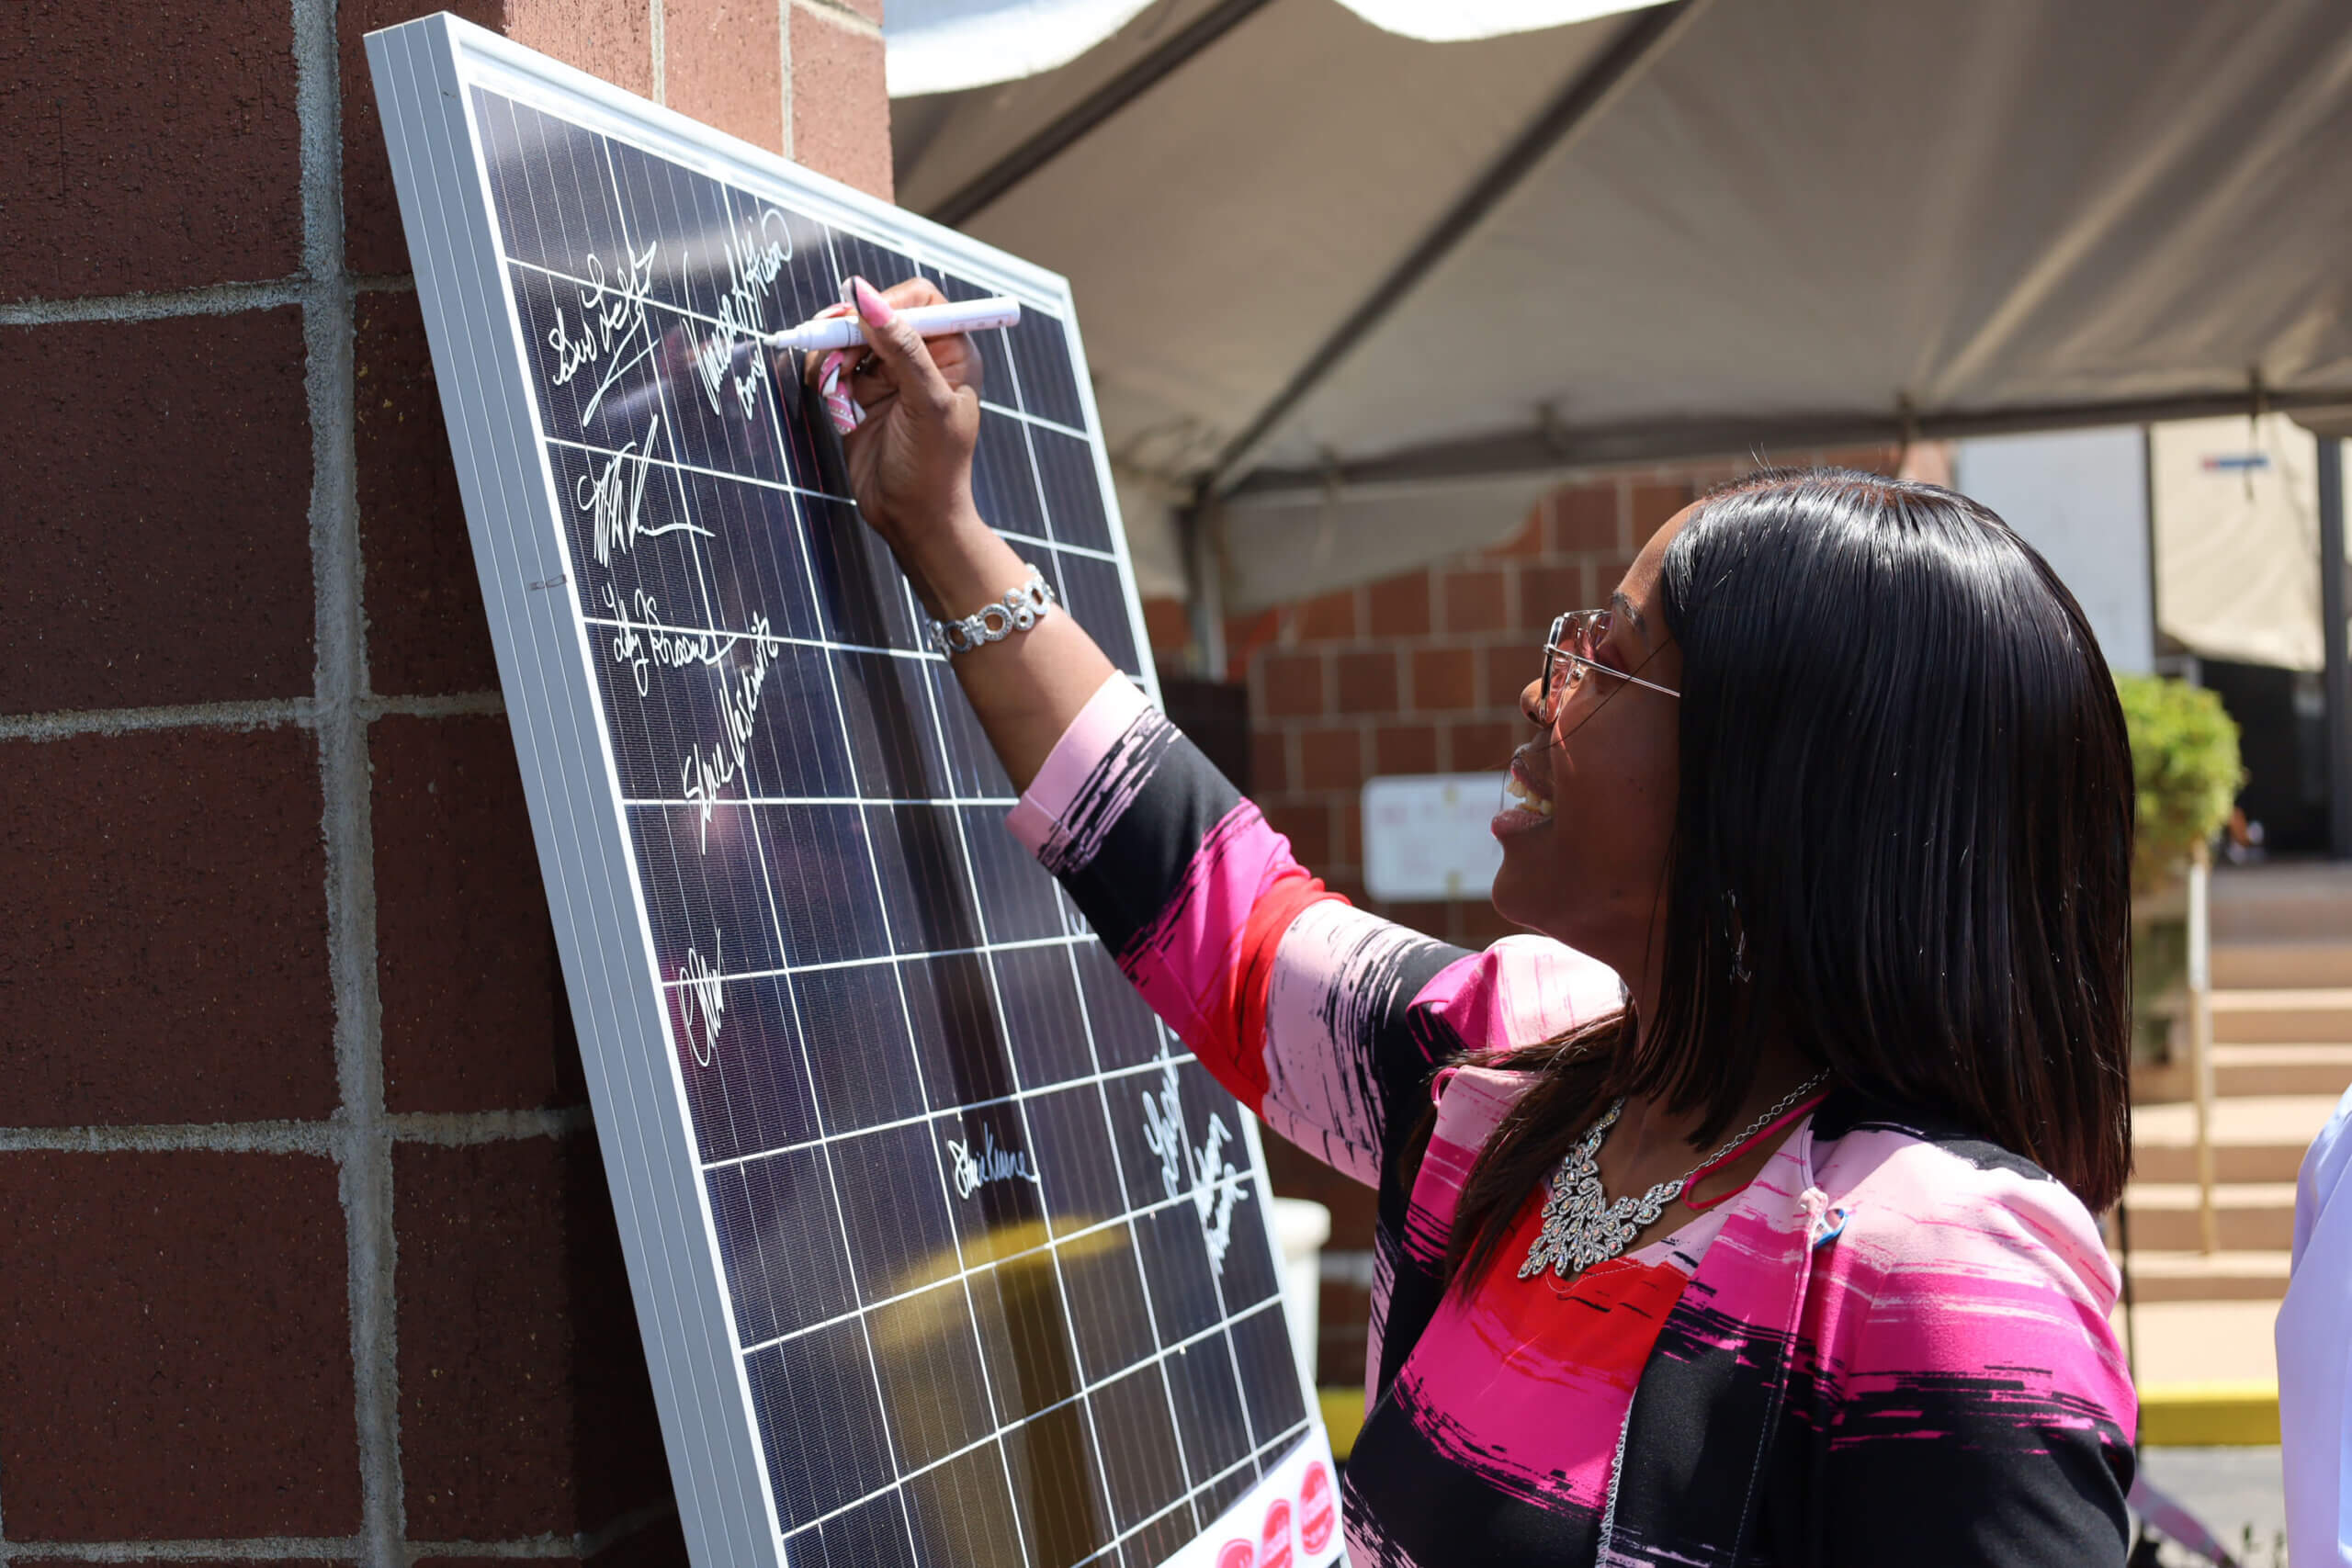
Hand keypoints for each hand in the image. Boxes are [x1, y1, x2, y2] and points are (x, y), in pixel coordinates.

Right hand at [794, 276, 984, 561]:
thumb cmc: (934, 468)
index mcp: (951, 353)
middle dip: (849, 328)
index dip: (887, 303)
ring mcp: (887, 377)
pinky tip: (829, 395)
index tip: (861, 319)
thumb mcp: (927, 405)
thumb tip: (867, 298)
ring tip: (832, 383)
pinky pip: (832, 367)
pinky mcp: (859, 397)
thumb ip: (902, 350)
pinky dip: (823, 374)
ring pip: (848, 339)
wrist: (910, 520)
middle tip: (829, 344)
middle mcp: (919, 360)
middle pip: (875, 315)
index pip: (919, 301)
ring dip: (832, 353)